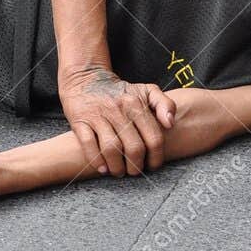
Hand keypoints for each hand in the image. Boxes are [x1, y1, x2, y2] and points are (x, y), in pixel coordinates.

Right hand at [58, 65, 175, 176]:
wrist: (85, 78)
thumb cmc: (120, 91)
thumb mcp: (147, 90)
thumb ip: (165, 104)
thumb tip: (170, 124)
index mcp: (137, 105)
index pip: (154, 138)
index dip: (156, 158)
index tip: (152, 166)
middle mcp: (118, 110)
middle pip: (134, 148)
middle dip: (136, 166)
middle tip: (134, 172)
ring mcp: (98, 116)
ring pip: (112, 148)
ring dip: (117, 167)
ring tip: (119, 172)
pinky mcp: (80, 121)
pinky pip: (88, 144)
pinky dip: (96, 159)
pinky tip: (102, 168)